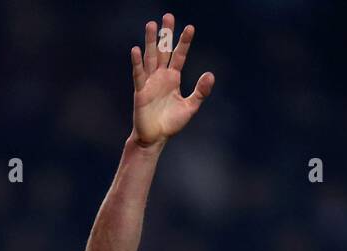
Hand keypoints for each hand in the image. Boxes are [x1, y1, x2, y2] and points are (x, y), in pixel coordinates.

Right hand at [131, 13, 214, 147]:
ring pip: (150, 58)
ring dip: (150, 41)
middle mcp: (160, 76)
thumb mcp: (190, 107)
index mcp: (173, 78)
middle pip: (163, 51)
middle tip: (168, 16)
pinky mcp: (140, 92)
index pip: (179, 56)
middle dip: (166, 34)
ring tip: (151, 24)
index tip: (190, 27)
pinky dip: (137, 63)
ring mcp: (149, 82)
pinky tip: (136, 50)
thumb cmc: (171, 123)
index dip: (184, 42)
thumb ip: (200, 91)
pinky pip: (138, 75)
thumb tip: (210, 74)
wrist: (154, 138)